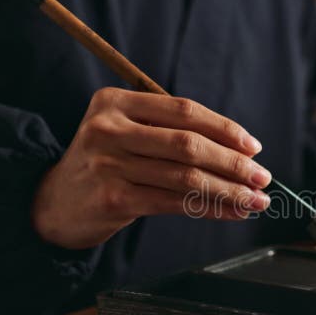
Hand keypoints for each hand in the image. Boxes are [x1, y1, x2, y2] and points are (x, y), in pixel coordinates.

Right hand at [32, 87, 271, 248]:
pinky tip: (232, 212)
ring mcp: (109, 164)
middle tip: (262, 177)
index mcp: (115, 102)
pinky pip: (174, 203)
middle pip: (188, 144)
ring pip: (185, 176)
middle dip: (233, 163)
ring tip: (256, 200)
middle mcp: (109, 129)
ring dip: (229, 190)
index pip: (184, 110)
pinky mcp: (113, 198)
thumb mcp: (126, 134)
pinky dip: (210, 208)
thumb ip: (170, 132)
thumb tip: (240, 151)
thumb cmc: (105, 165)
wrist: (53, 204)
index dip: (224, 129)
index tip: (253, 147)